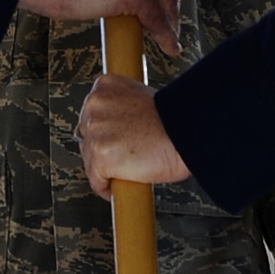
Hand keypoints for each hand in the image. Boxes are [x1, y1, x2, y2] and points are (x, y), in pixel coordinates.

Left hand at [77, 73, 190, 197]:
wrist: (187, 132)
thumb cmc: (174, 120)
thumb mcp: (141, 98)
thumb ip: (121, 108)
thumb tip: (115, 127)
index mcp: (105, 86)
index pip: (92, 114)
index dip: (105, 131)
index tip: (115, 139)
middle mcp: (95, 104)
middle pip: (87, 136)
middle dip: (103, 148)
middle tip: (124, 156)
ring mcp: (96, 130)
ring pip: (90, 160)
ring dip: (105, 169)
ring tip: (127, 169)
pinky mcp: (101, 155)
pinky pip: (96, 181)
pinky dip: (106, 187)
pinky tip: (120, 185)